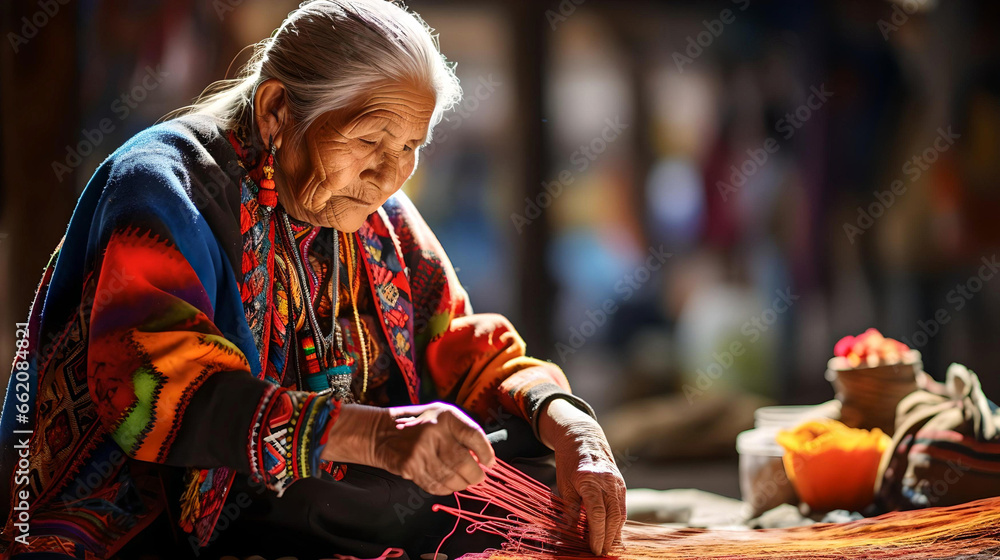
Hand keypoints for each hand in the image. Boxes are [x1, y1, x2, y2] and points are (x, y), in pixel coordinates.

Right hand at [321, 402, 495, 495]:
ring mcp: (420, 450)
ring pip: (451, 478)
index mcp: (446, 416)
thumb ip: (463, 432)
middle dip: (476, 475)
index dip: (486, 452)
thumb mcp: (442, 417)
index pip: (474, 435)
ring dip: (462, 484)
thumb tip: (485, 459)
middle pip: (464, 462)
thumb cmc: (420, 424)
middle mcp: (433, 432)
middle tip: (478, 477)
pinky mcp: (410, 467)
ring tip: (463, 482)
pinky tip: (447, 484)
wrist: (381, 432)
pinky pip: (435, 486)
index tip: (489, 462)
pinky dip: (446, 489)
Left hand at [538, 398, 625, 555]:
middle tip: (601, 553)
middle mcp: (607, 481)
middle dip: (609, 538)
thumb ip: (569, 508)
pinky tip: (613, 533)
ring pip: (621, 513)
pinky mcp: (621, 483)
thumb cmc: (568, 461)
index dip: (597, 534)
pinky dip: (618, 521)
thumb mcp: (564, 484)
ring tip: (608, 547)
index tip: (594, 549)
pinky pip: (622, 506)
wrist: (582, 437)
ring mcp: (617, 482)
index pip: (597, 514)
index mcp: (590, 480)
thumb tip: (570, 531)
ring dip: (615, 532)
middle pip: (613, 516)